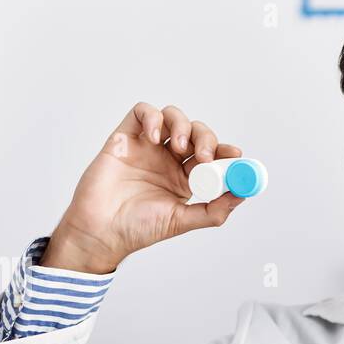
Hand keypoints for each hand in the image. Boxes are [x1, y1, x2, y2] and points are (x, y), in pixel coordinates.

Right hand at [42, 102, 246, 272]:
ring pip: (173, 117)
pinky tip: (153, 137)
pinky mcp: (125, 136)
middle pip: (196, 133)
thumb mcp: (182, 221)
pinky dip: (153, 117)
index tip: (235, 155)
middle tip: (204, 156)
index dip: (225, 151)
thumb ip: (213, 210)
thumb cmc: (138, 229)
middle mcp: (168, 160)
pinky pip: (142, 112)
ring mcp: (147, 147)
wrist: (101, 230)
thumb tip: (241, 194)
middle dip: (206, 138)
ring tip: (178, 147)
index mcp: (185, 178)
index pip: (211, 156)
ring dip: (182, 125)